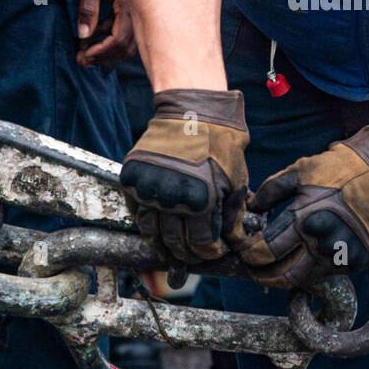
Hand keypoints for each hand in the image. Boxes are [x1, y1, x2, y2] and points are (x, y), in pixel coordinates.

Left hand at [77, 0, 135, 66]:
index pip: (119, 39)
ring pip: (127, 45)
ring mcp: (135, 13)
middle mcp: (136, 12)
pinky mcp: (130, 13)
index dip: (101, 52)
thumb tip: (83, 35)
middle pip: (126, 48)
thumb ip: (87, 7)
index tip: (83, 55)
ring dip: (107, 53)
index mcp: (128, 4)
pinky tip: (92, 37)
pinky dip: (109, 42)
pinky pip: (124, 35)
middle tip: (81, 60)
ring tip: (85, 52)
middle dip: (104, 58)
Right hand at [120, 89, 248, 263]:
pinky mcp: (133, 177)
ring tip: (169, 249)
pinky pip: (136, 210)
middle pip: (174, 242)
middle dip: (186, 253)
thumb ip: (233, 216)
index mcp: (200, 201)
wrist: (193, 112)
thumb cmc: (220, 146)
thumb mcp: (236, 182)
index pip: (201, 244)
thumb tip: (235, 243)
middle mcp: (170, 198)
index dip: (209, 253)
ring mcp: (149, 187)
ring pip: (150, 231)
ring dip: (161, 243)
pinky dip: (145, 221)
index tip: (213, 252)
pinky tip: (155, 226)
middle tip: (190, 255)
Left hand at [239, 126, 368, 288]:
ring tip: (270, 271)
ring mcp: (341, 253)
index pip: (268, 250)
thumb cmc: (336, 170)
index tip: (243, 252)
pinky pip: (326, 273)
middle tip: (251, 270)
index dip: (250, 255)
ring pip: (304, 278)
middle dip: (261, 275)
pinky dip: (311, 270)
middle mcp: (323, 241)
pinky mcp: (355, 259)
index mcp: (305, 218)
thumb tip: (250, 208)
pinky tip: (301, 260)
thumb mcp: (298, 172)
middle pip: (283, 274)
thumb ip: (269, 191)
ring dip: (284, 277)